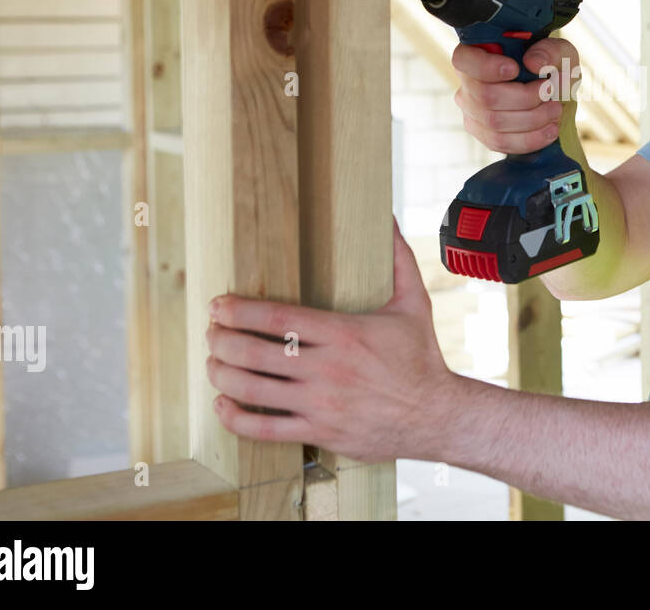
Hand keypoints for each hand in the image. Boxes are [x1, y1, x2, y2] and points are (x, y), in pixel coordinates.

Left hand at [205, 217, 457, 463]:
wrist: (437, 415)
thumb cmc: (421, 358)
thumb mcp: (414, 303)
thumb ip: (398, 258)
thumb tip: (389, 217)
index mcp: (344, 334)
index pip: (277, 318)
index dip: (238, 310)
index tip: (218, 305)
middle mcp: (328, 370)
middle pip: (254, 353)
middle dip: (221, 340)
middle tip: (212, 332)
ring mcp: (321, 404)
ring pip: (252, 390)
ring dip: (221, 374)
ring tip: (213, 362)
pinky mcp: (320, 432)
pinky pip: (265, 430)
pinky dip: (235, 417)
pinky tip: (223, 403)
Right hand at [451, 36, 579, 153]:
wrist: (554, 92)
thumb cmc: (551, 66)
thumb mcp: (558, 51)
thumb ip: (549, 51)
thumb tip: (533, 63)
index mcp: (477, 54)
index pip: (464, 60)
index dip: (486, 67)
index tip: (515, 69)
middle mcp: (468, 84)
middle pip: (485, 97)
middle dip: (524, 98)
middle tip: (549, 91)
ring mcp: (472, 112)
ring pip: (495, 123)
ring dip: (532, 119)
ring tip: (555, 110)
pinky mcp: (484, 134)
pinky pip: (501, 142)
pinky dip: (530, 139)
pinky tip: (549, 130)